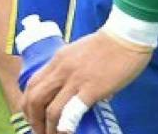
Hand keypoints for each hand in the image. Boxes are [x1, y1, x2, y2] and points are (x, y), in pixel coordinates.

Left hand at [24, 30, 152, 133]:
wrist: (128, 33)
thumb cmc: (111, 40)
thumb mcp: (82, 50)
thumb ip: (75, 69)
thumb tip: (82, 92)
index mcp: (58, 60)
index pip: (33, 85)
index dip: (28, 104)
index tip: (34, 114)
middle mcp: (61, 71)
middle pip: (34, 99)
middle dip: (33, 119)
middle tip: (39, 130)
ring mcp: (76, 81)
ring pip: (50, 110)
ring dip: (47, 128)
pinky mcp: (92, 90)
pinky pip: (72, 112)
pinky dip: (65, 126)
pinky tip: (66, 132)